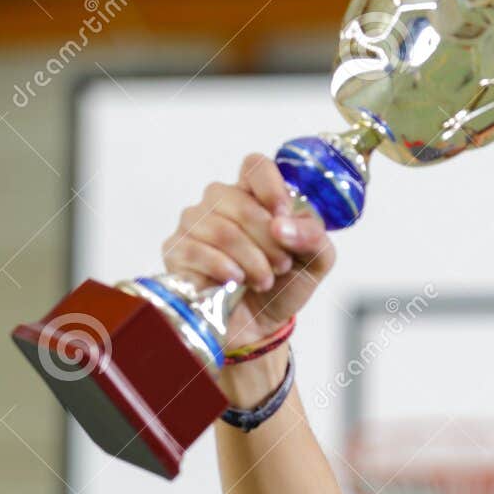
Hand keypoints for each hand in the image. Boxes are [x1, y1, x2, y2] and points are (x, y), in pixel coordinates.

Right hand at [161, 153, 336, 349]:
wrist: (261, 327)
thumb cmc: (284, 285)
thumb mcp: (315, 260)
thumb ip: (313, 236)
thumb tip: (282, 225)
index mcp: (255, 195)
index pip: (255, 166)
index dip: (271, 187)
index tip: (283, 216)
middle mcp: (220, 203)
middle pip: (237, 200)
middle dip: (267, 239)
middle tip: (281, 265)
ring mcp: (194, 225)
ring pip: (220, 229)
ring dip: (251, 259)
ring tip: (264, 280)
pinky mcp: (177, 251)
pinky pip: (196, 250)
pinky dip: (224, 268)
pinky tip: (236, 281)